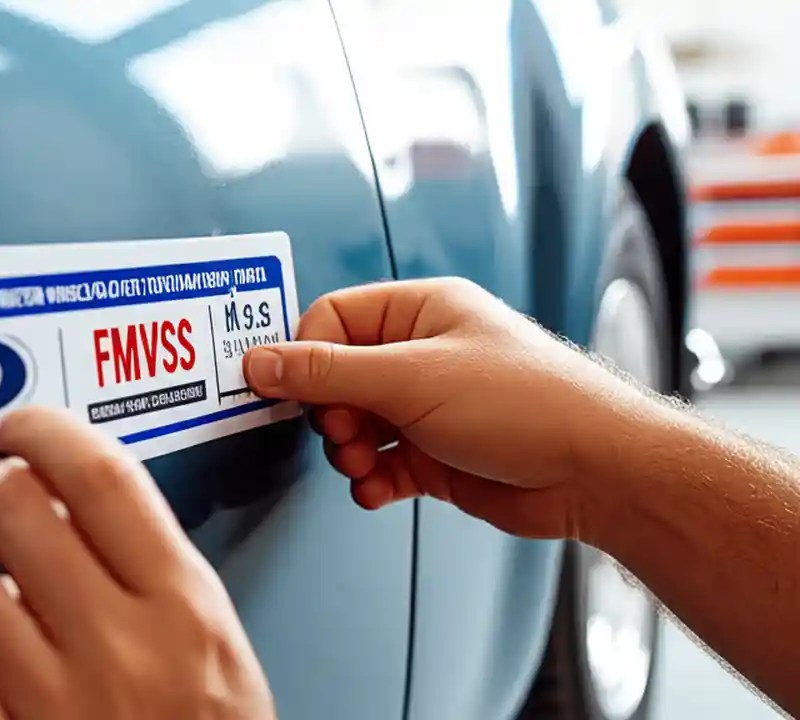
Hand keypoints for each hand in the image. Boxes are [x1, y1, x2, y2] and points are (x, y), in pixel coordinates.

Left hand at [0, 407, 274, 719]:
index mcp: (184, 608)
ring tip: (6, 630)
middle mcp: (123, 646)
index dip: (47, 433)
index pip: (105, 478)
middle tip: (1, 508)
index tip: (20, 427)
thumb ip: (156, 579)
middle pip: (16, 511)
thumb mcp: (216, 652)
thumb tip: (74, 506)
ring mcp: (61, 704)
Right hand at [243, 277, 655, 539]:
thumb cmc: (529, 403)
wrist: (595, 471)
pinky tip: (380, 487)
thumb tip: (261, 361)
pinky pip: (381, 465)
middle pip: (337, 379)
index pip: (332, 320)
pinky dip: (371, 480)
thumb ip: (326, 373)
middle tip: (344, 430)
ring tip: (366, 463)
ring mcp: (429, 407)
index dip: (305, 357)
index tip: (288, 392)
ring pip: (355, 426)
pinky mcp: (436, 455)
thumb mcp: (410, 378)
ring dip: (348, 451)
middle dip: (330, 414)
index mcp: (420, 312)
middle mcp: (423, 355)